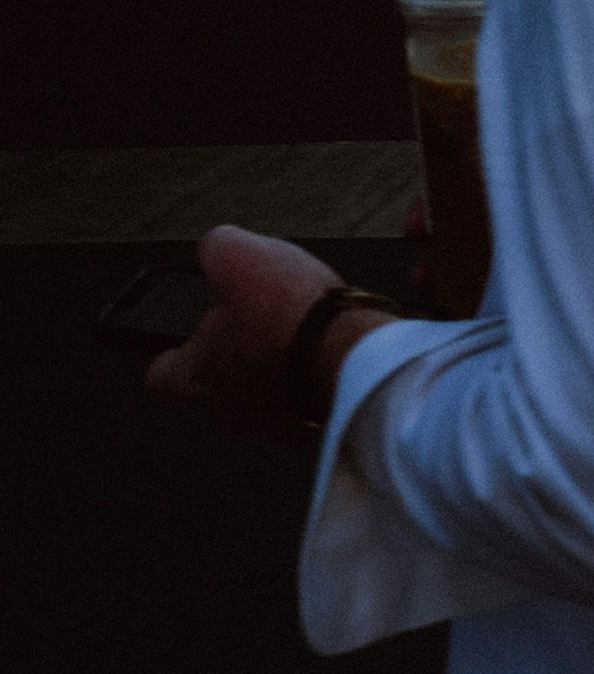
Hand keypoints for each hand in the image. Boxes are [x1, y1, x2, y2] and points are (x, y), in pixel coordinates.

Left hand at [146, 225, 397, 431]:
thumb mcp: (238, 255)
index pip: (158, 376)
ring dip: (276, 361)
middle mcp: (225, 413)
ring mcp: (269, 425)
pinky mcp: (310, 426)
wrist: (354, 356)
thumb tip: (214, 247)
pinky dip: (308, 372)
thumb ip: (214, 248)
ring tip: (301, 324)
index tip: (186, 330)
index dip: (171, 349)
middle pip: (216, 382)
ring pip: (260, 390)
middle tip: (258, 315)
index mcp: (193, 380)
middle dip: (235, 349)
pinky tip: (326, 342)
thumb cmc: (289, 312)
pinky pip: (300, 397)